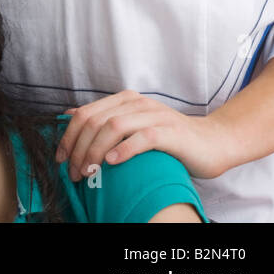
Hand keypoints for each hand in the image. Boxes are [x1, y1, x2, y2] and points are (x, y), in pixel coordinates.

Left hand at [56, 90, 231, 181]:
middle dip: (79, 148)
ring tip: (89, 171)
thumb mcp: (133, 126)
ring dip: (96, 151)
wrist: (213, 142)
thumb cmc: (169, 139)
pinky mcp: (170, 131)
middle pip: (94, 121)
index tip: (61, 159)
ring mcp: (154, 115)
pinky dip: (124, 149)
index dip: (68, 136)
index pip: (85, 114)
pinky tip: (113, 162)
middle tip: (74, 173)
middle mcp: (136, 103)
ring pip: (113, 127)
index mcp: (123, 100)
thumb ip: (104, 119)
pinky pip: (142, 137)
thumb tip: (68, 115)